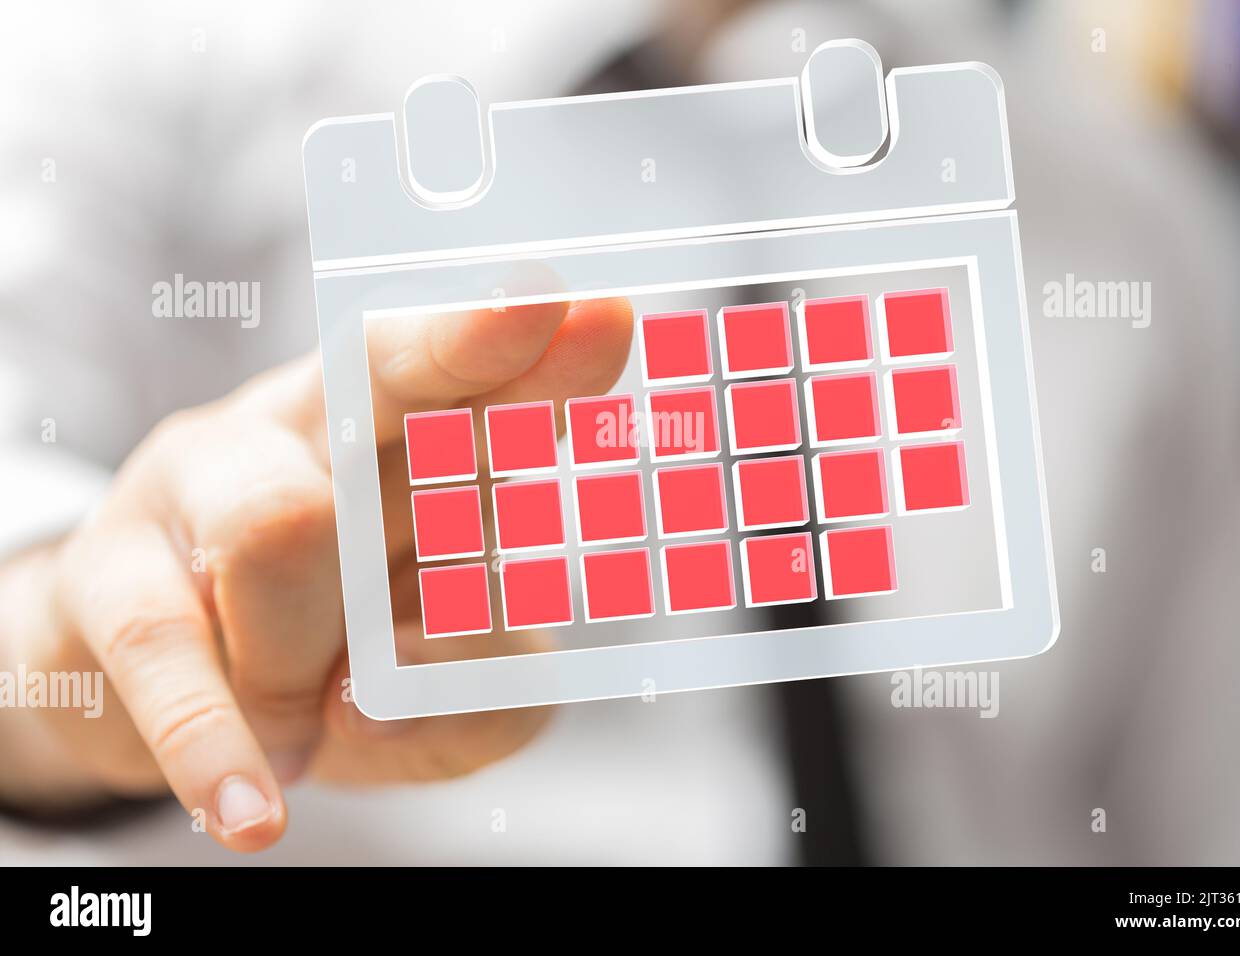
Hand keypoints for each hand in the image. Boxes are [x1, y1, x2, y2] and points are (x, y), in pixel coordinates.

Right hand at [0, 297, 631, 850]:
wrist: (178, 692)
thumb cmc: (342, 664)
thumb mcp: (444, 689)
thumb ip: (479, 695)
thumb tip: (391, 690)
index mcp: (419, 451)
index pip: (486, 387)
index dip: (538, 359)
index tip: (602, 316)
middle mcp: (317, 438)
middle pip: (387, 374)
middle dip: (463, 348)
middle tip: (529, 314)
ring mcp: (207, 483)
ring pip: (280, 524)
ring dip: (306, 654)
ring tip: (304, 723)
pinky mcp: (114, 568)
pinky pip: (165, 645)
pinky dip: (214, 740)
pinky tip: (254, 809)